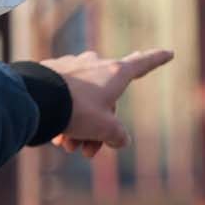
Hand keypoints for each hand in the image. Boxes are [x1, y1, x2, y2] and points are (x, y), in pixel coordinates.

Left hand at [39, 49, 174, 158]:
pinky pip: (64, 96)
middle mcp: (95, 64)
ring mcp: (72, 66)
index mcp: (115, 72)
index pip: (143, 63)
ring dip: (79, 127)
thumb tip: (120, 140)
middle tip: (88, 152)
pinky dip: (63, 115)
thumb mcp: (104, 129)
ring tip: (67, 146)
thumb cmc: (76, 111)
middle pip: (106, 100)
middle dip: (99, 128)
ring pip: (83, 101)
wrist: (35, 100)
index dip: (157, 59)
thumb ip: (117, 135)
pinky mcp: (51, 72)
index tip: (169, 52)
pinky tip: (54, 133)